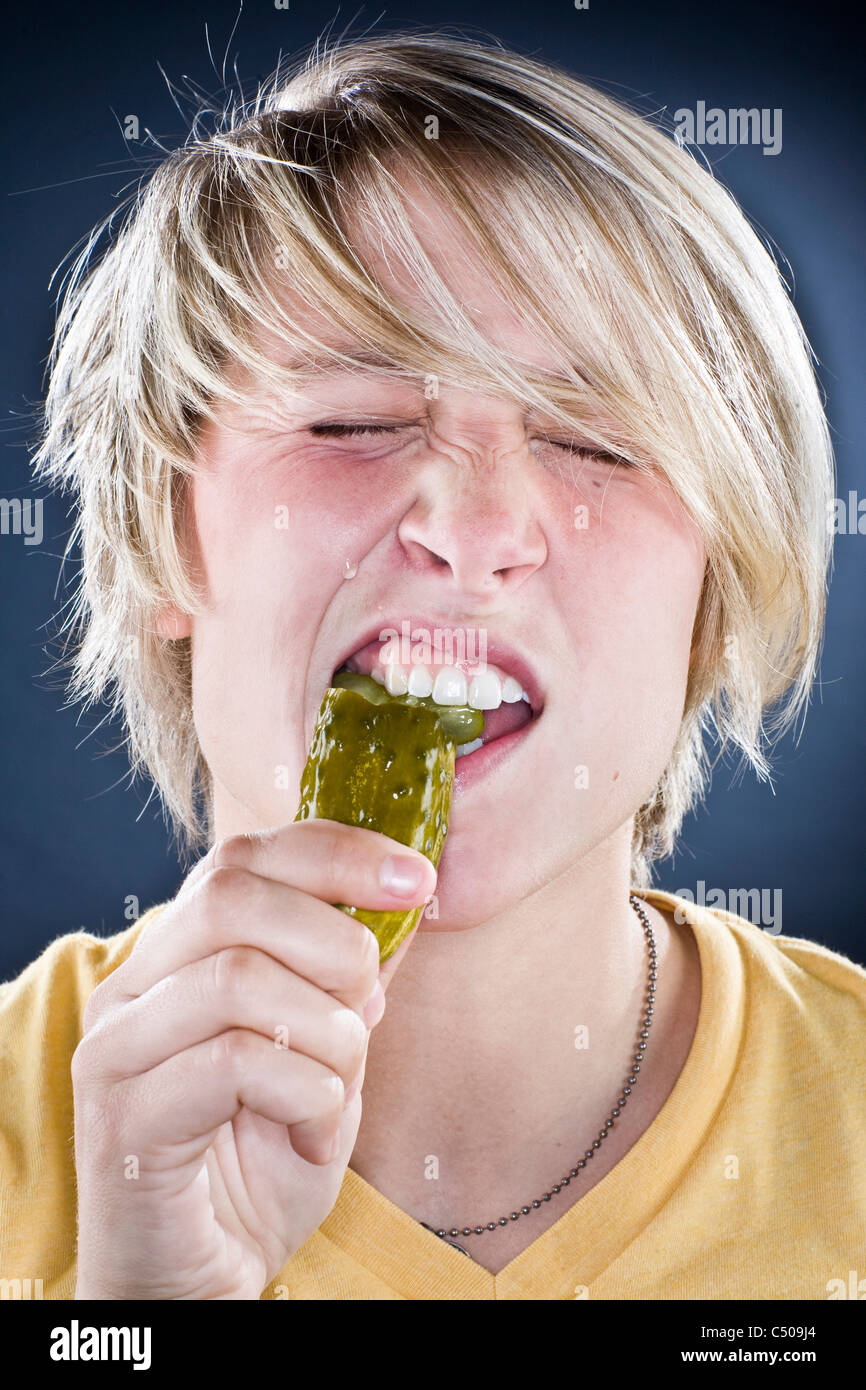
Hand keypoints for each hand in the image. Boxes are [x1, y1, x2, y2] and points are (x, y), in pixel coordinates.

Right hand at [71, 821, 434, 1298]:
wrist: (199, 1280)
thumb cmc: (259, 1164)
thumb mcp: (325, 1059)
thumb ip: (347, 986)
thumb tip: (402, 906)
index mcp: (176, 958)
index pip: (244, 857)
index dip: (337, 853)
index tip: (419, 878)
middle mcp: (132, 988)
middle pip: (233, 894)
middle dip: (334, 938)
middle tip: (369, 1003)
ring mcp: (116, 1049)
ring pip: (240, 977)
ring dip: (326, 1031)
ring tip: (338, 1085)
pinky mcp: (124, 1118)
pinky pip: (236, 1064)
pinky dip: (307, 1093)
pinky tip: (313, 1134)